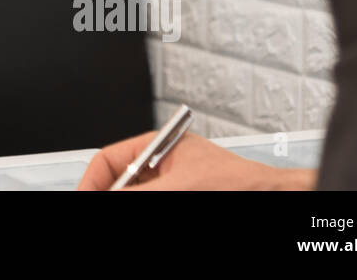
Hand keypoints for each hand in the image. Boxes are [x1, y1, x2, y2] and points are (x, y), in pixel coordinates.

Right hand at [76, 130, 316, 189]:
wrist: (272, 196)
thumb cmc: (243, 182)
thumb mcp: (181, 184)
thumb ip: (141, 192)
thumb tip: (108, 194)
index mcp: (158, 148)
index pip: (109, 159)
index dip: (93, 180)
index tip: (84, 195)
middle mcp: (162, 169)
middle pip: (119, 183)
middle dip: (108, 193)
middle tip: (95, 202)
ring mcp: (172, 188)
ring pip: (134, 194)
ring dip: (124, 200)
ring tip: (115, 204)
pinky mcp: (180, 198)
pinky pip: (151, 199)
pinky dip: (141, 203)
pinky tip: (139, 207)